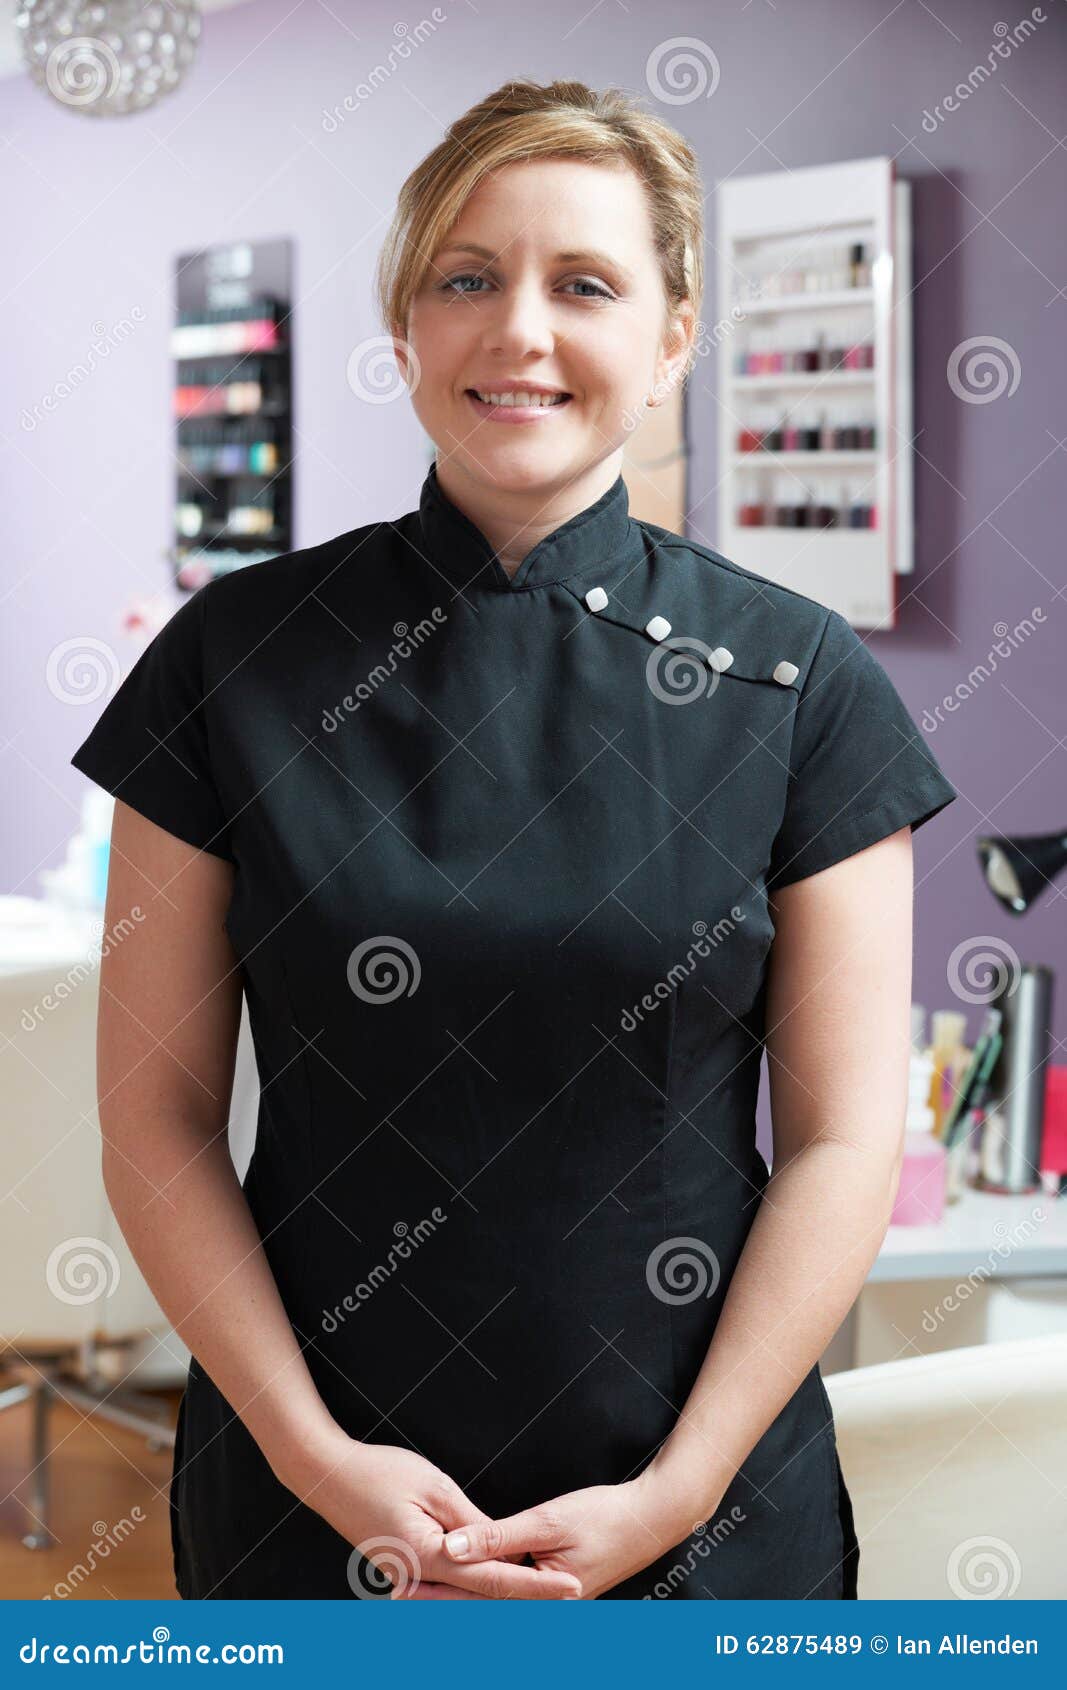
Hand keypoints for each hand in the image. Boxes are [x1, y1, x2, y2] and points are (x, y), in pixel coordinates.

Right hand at [278, 1431, 580, 1599]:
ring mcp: (407, 1579)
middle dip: (525, 1604)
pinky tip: (496, 1588)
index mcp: (429, 1558)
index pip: (494, 1581)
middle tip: (569, 1602)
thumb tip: (504, 1547)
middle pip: (480, 1602)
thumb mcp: (435, 1487)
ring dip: (501, 1601)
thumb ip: (472, 1524)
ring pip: (463, 1600)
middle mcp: (417, 1580)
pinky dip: (474, 1592)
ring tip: (543, 1599)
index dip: (536, 1586)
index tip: (571, 1589)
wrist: (327, 1474)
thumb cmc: (380, 1471)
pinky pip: (445, 1589)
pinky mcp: (402, 1571)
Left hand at [420, 1466, 709, 1599]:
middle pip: (480, 1609)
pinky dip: (480, 1589)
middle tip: (395, 1595)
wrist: (651, 1520)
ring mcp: (547, 1603)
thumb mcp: (547, 1521)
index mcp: (538, 1598)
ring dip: (456, 1597)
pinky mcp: (550, 1591)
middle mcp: (542, 1610)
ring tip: (413, 1588)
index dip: (437, 1595)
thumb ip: (497, 1538)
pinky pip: (508, 1595)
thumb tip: (451, 1548)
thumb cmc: (604, 1517)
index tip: (400, 1590)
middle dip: (439, 1602)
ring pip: (491, 1603)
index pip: (476, 1601)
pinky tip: (459, 1579)